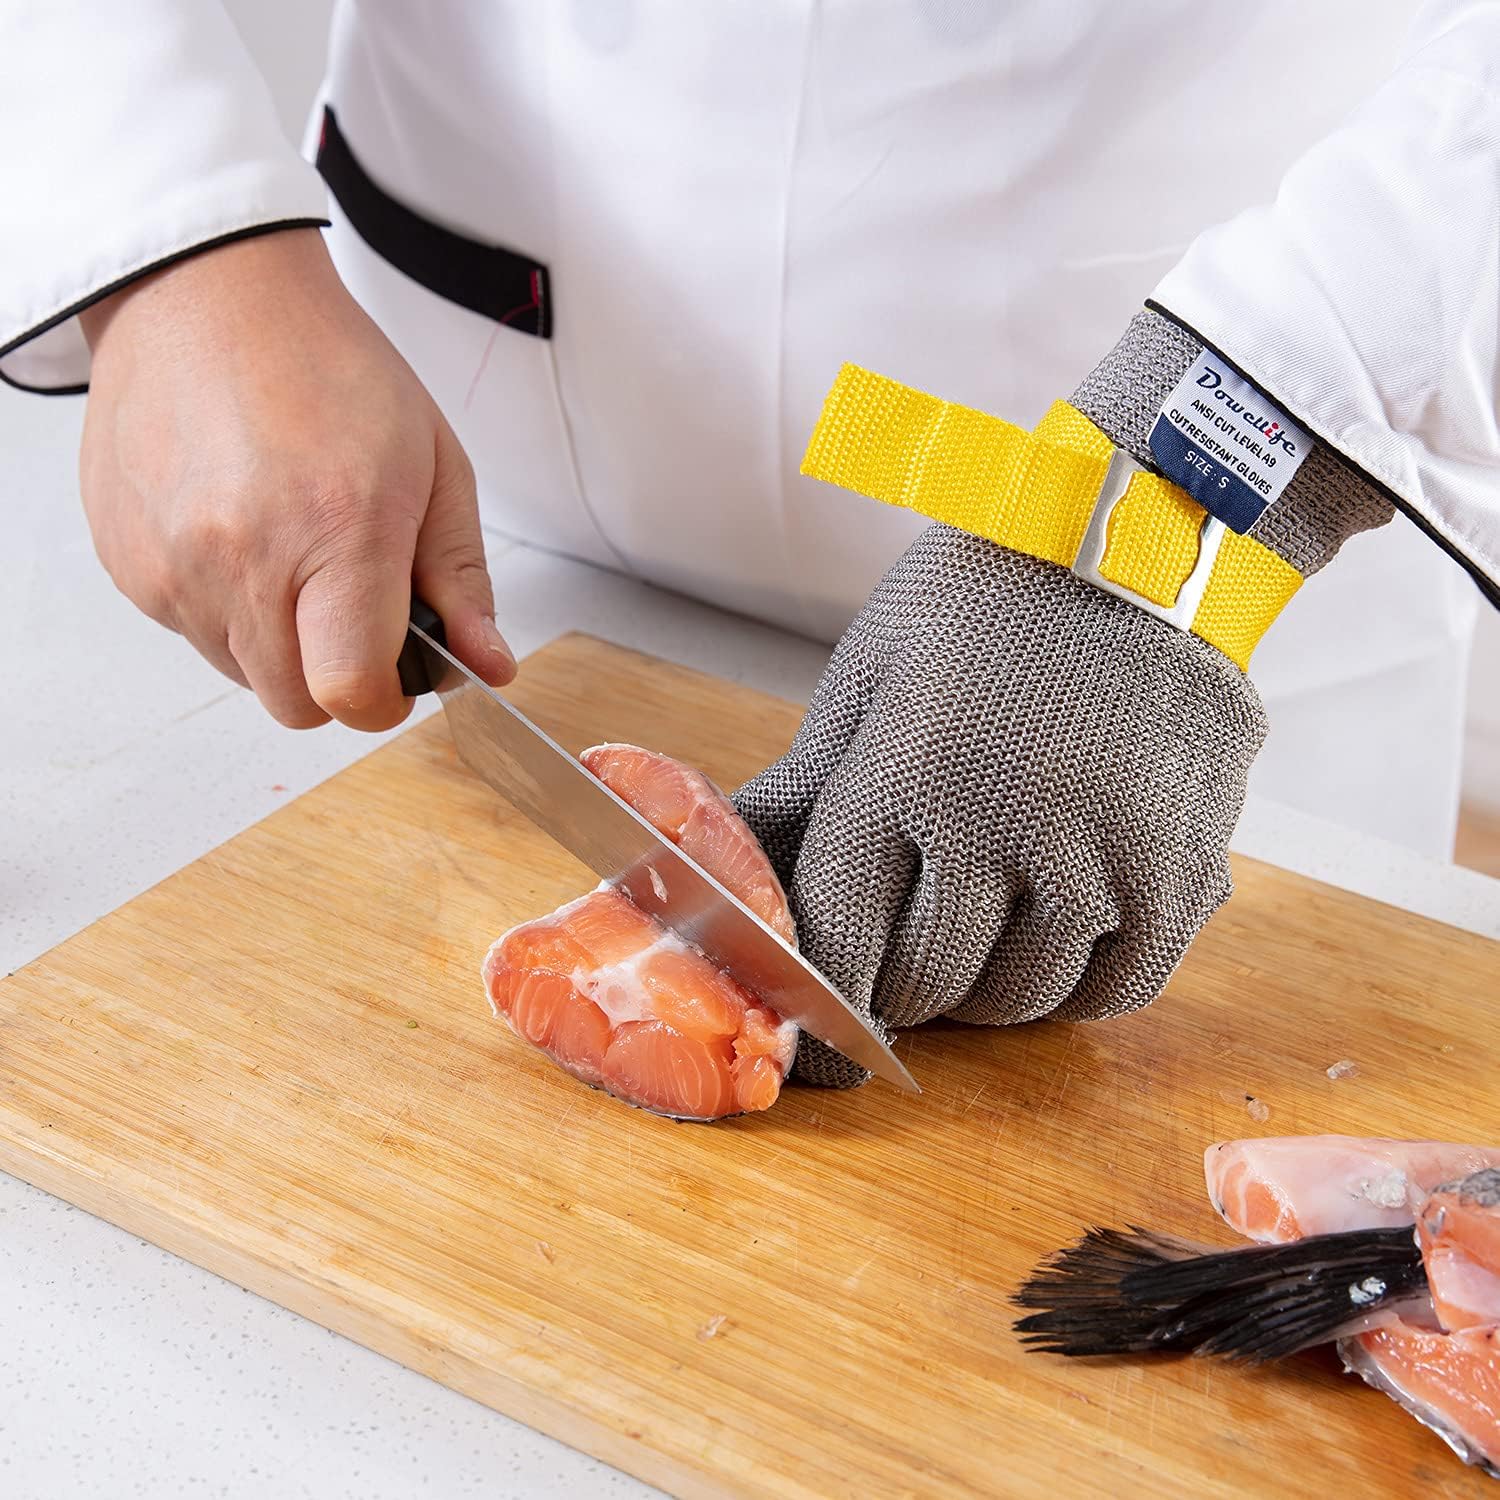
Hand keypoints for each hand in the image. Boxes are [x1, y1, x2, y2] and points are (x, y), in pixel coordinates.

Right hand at [78, 227, 512, 729]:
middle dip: (337, 678)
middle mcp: (242, 559)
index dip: (385, 701)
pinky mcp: (129, 565)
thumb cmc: (331, 370)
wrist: (210, 297)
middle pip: (297, 704)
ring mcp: (174, 566)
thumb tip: (489, 667)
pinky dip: (227, 610)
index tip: (399, 676)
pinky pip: (192, 633)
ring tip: (294, 553)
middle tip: (353, 609)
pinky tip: (243, 536)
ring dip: (281, 644)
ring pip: (243, 675)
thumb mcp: (434, 467)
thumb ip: (461, 582)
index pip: (351, 691)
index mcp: (336, 532)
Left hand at [733, 525, 1267, 1085]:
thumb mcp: (872, 673)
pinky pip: (1118, 989)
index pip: (843, 939)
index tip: (821, 1031)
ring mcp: (1104, 852)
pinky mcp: (1184, 868)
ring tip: (979, 944)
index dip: (823, 998)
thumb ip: (807, 786)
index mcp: (908, 769)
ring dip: (984, 993)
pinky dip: (1074, 990)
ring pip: (1022, 997)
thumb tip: (734, 865)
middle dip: (899, 992)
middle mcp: (1005, 823)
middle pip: (930, 981)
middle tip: (900, 967)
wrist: (1147, 540)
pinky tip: (1054, 945)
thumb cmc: (985, 603)